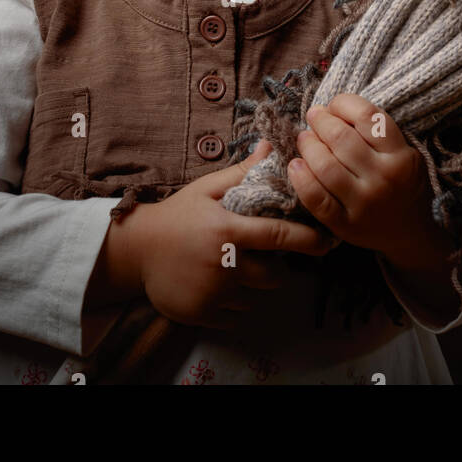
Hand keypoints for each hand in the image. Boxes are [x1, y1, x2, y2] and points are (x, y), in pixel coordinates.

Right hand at [128, 139, 337, 330]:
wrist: (135, 251)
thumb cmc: (177, 215)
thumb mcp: (206, 190)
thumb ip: (242, 173)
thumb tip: (271, 146)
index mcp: (228, 231)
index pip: (279, 236)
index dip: (308, 240)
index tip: (326, 242)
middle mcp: (224, 265)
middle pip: (274, 275)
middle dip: (278, 267)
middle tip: (265, 255)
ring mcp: (214, 294)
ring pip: (257, 297)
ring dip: (257, 286)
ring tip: (240, 267)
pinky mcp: (203, 315)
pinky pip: (237, 315)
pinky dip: (236, 303)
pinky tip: (221, 285)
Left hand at [288, 93, 441, 262]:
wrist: (410, 231)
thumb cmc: (401, 182)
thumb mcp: (404, 152)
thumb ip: (376, 132)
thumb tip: (332, 109)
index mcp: (401, 156)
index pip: (366, 116)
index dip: (343, 103)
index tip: (335, 105)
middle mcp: (384, 178)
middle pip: (340, 138)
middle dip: (320, 120)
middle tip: (314, 117)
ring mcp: (364, 203)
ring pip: (324, 165)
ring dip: (308, 145)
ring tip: (305, 139)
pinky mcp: (345, 224)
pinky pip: (315, 198)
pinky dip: (300, 178)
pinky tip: (295, 166)